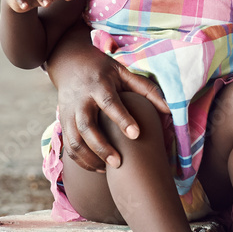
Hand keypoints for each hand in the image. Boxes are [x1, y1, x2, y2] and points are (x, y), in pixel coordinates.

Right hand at [47, 22, 170, 171]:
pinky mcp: (63, 122)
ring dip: (89, 158)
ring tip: (108, 169)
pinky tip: (97, 167)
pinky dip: (81, 160)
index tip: (136, 134)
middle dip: (102, 147)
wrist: (69, 62)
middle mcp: (81, 100)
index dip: (122, 119)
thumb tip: (169, 109)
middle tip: (119, 163)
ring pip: (74, 140)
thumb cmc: (103, 69)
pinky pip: (69, 146)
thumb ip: (146, 89)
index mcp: (99, 85)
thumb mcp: (123, 72)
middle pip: (87, 126)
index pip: (110, 103)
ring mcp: (69, 112)